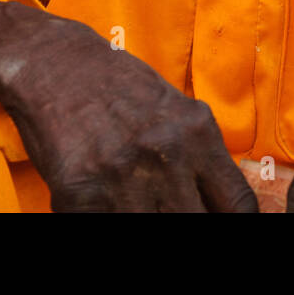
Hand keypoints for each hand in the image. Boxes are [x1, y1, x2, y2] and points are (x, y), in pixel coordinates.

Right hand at [0, 12, 257, 212]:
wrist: (56, 66)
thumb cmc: (120, 87)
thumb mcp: (178, 111)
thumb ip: (202, 156)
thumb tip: (221, 204)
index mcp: (196, 133)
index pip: (238, 203)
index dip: (236, 223)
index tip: (222, 220)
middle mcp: (165, 156)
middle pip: (198, 223)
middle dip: (192, 221)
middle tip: (177, 211)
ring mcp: (122, 179)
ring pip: (152, 228)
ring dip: (148, 219)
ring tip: (138, 203)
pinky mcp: (80, 196)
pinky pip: (104, 227)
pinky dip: (107, 218)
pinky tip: (105, 202)